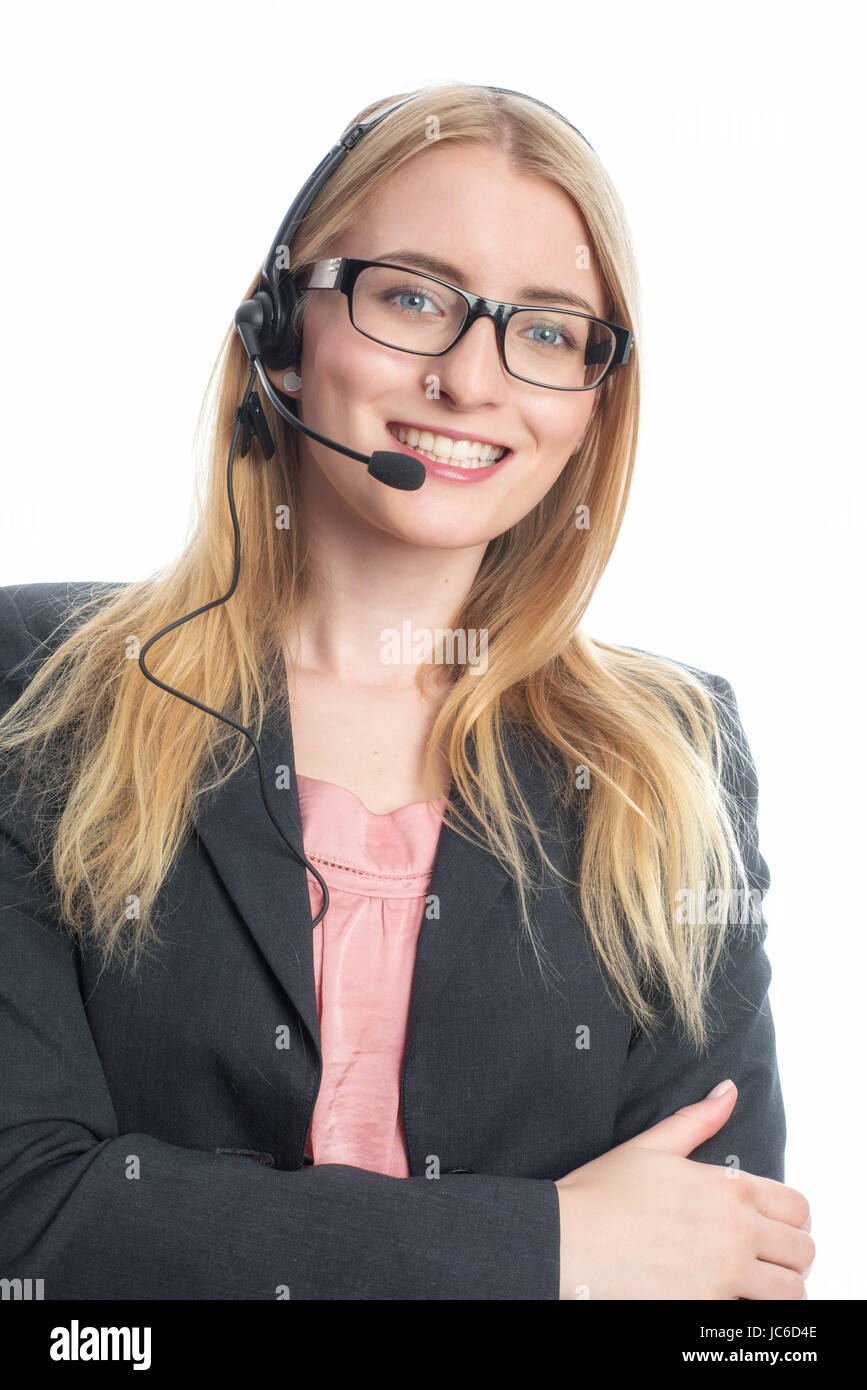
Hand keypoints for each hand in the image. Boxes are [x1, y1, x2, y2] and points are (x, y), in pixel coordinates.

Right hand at [555, 1080, 813, 1299]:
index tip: (770, 1226)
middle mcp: (735, 1231)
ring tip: (749, 1284)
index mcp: (728, 1188)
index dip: (791, 1218)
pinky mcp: (706, 1309)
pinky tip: (722, 1298)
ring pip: (791, 1291)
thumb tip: (728, 1090)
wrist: (567, 1240)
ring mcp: (724, 1275)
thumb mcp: (651, 1145)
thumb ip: (698, 1119)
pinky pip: (753, 1317)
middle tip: (760, 1257)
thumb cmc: (602, 1193)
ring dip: (777, 1288)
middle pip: (803, 1251)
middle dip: (788, 1254)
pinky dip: (747, 1310)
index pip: (797, 1207)